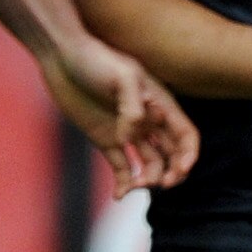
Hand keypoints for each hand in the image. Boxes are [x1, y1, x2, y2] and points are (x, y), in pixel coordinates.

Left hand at [40, 33, 198, 192]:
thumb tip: (130, 140)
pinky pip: (121, 167)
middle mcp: (148, 122)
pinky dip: (123, 184)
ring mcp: (127, 133)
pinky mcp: (106, 140)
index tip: (179, 171)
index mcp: (160, 105)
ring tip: (133, 186)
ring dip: (147, 180)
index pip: (185, 136)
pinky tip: (119, 194)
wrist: (63, 57)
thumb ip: (133, 108)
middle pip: (171, 155)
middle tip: (160, 184)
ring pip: (149, 165)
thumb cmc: (97, 60)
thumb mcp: (122, 77)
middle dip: (171, 173)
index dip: (188, 155)